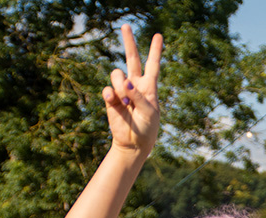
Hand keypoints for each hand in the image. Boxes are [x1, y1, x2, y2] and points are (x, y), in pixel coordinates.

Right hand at [103, 25, 162, 157]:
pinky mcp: (111, 98)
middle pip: (132, 59)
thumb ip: (139, 96)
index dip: (156, 51)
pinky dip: (111, 95)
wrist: (133, 143)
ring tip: (126, 101)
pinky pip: (107, 89)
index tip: (158, 35)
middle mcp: (136, 85)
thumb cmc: (146, 128)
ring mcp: (122, 90)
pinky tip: (115, 103)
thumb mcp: (149, 112)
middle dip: (129, 42)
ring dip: (120, 86)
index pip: (153, 65)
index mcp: (150, 87)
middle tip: (125, 26)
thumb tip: (127, 82)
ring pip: (117, 74)